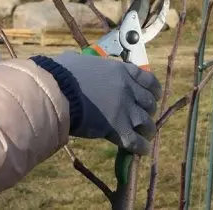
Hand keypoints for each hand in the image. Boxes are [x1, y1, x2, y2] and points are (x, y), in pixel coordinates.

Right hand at [33, 52, 161, 155]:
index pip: (148, 79)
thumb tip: (77, 61)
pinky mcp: (117, 128)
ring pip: (146, 122)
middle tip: (144, 116)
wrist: (57, 91)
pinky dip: (141, 147)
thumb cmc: (63, 73)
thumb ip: (87, 63)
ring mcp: (125, 109)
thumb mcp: (81, 61)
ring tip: (146, 136)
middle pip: (149, 102)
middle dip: (149, 111)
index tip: (155, 95)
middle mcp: (128, 89)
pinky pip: (136, 141)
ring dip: (147, 130)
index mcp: (121, 70)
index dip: (154, 89)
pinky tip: (142, 151)